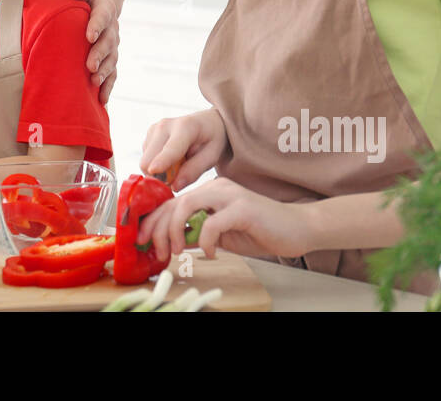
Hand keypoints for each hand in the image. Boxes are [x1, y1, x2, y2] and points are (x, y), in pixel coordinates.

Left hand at [66, 0, 121, 102]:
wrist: (106, 0)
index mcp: (105, 8)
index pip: (102, 16)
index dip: (97, 26)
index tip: (89, 36)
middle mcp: (112, 28)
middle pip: (108, 42)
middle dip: (99, 55)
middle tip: (90, 66)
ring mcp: (113, 44)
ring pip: (112, 60)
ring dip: (104, 72)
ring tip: (95, 83)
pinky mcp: (111, 57)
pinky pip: (112, 73)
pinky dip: (108, 86)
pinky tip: (102, 100)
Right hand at [138, 108, 227, 190]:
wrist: (206, 122)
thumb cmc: (211, 139)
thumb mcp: (212, 156)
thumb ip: (194, 171)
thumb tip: (174, 186)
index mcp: (185, 127)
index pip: (171, 148)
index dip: (162, 161)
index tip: (153, 171)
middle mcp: (165, 125)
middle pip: (149, 159)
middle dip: (160, 176)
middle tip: (177, 178)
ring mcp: (154, 129)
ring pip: (145, 162)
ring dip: (159, 171)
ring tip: (178, 165)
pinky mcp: (148, 134)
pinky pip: (146, 159)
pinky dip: (156, 164)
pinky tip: (171, 159)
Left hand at [138, 178, 315, 263]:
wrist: (297, 228)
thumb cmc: (260, 230)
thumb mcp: (222, 234)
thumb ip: (199, 232)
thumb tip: (173, 241)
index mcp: (209, 191)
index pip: (172, 202)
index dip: (154, 221)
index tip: (143, 240)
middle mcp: (216, 187)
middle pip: (174, 202)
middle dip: (158, 228)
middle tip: (157, 251)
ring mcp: (229, 195)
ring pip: (187, 206)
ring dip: (176, 231)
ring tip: (179, 250)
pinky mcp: (242, 208)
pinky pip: (212, 224)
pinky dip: (206, 242)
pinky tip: (213, 253)